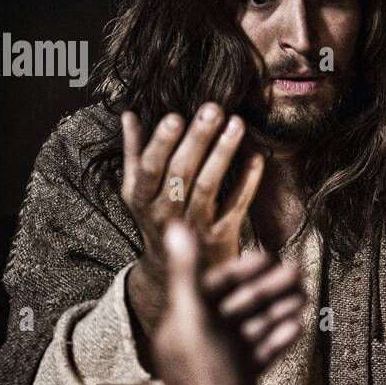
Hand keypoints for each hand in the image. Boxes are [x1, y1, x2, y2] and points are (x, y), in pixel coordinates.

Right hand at [121, 104, 264, 331]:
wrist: (179, 275)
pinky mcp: (221, 238)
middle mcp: (164, 215)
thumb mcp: (138, 193)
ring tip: (237, 123)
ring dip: (223, 153)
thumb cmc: (159, 220)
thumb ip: (134, 155)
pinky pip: (235, 206)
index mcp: (141, 200)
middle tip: (214, 109)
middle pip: (181, 174)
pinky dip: (247, 181)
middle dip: (198, 139)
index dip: (162, 143)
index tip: (176, 116)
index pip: (149, 169)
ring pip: (208, 187)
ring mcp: (194, 228)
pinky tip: (256, 157)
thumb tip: (129, 115)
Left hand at [151, 221, 303, 384]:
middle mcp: (198, 340)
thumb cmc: (206, 382)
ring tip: (302, 296)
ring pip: (251, 326)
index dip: (240, 270)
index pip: (212, 286)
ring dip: (276, 309)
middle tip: (296, 274)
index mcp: (181, 324)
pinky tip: (296, 327)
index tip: (267, 258)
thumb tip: (174, 227)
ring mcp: (219, 361)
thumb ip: (187, 272)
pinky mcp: (238, 380)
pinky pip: (259, 352)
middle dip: (266, 288)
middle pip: (235, 304)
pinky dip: (276, 338)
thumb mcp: (195, 319)